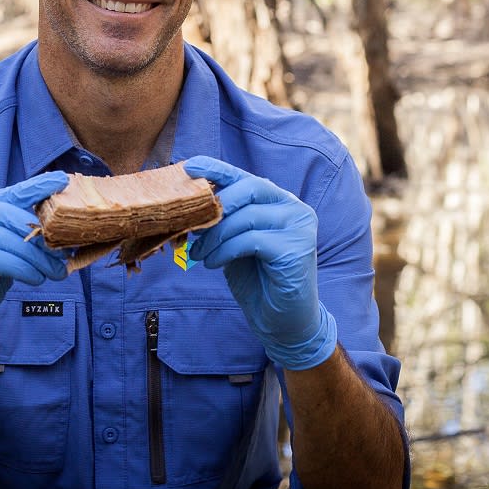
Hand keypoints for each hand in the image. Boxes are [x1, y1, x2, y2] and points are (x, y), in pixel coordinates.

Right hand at [0, 171, 69, 375]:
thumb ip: (15, 236)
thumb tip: (55, 227)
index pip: (5, 194)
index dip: (36, 187)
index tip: (63, 180)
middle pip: (9, 214)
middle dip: (42, 235)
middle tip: (65, 255)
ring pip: (7, 238)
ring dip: (38, 258)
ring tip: (56, 272)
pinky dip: (23, 269)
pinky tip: (36, 280)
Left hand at [182, 156, 337, 370]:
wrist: (283, 322)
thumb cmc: (257, 280)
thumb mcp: (234, 243)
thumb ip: (223, 221)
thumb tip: (191, 204)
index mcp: (279, 202)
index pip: (245, 177)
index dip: (217, 168)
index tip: (188, 166)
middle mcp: (294, 208)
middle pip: (249, 188)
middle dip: (215, 205)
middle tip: (191, 228)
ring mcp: (300, 227)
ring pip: (246, 216)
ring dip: (214, 235)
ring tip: (198, 253)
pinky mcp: (297, 249)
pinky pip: (251, 240)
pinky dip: (225, 250)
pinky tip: (213, 263)